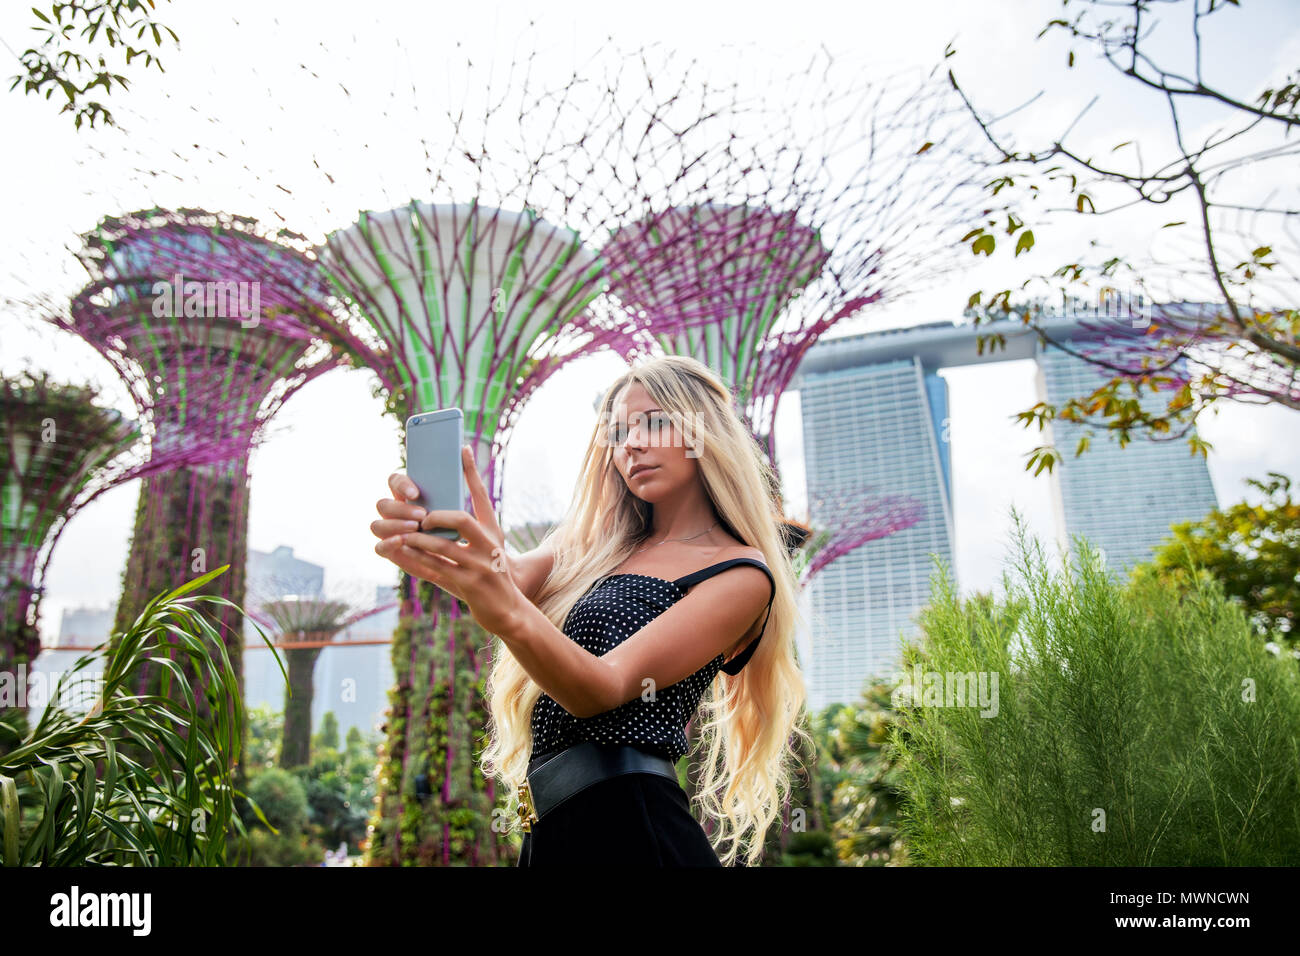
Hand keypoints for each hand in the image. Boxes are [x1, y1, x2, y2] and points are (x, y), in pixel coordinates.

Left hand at [372, 445, 522, 634]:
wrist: (509, 611)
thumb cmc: (493, 575)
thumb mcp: (489, 548)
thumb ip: (471, 529)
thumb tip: (441, 508)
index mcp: (492, 533)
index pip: (480, 496)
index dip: (471, 472)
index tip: (461, 450)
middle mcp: (488, 547)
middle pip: (460, 520)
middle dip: (434, 516)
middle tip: (418, 516)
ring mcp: (479, 567)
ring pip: (442, 547)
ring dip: (417, 540)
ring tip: (401, 535)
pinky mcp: (469, 586)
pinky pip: (436, 570)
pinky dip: (415, 562)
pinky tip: (400, 555)